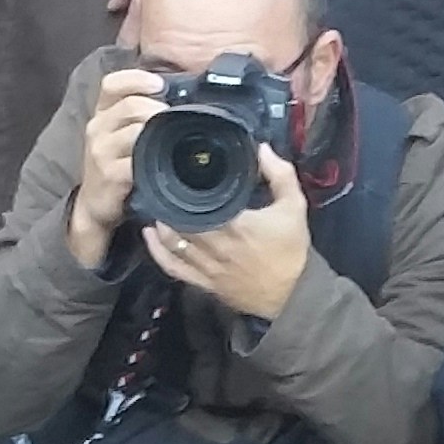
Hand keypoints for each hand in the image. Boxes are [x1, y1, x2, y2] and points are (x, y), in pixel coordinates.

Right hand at [63, 60, 162, 263]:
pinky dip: (154, 156)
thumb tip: (175, 97)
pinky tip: (164, 158)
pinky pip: (136, 159)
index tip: (160, 83)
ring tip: (174, 136)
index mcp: (101, 113)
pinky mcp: (110, 174)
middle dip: (158, 108)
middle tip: (176, 116)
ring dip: (159, 130)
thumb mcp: (117, 134)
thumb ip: (137, 113)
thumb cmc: (113, 165)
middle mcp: (97, 128)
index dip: (137, 79)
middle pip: (131, 105)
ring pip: (136, 130)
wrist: (95, 204)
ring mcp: (101, 152)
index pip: (112, 83)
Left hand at [140, 139, 314, 319]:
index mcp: (236, 225)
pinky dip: (157, 251)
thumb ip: (280, 174)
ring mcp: (207, 267)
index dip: (183, 188)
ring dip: (160, 225)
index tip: (177, 172)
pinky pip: (173, 267)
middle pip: (179, 222)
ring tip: (155, 206)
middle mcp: (217, 246)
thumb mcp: (294, 206)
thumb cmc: (292, 250)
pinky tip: (149, 236)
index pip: (199, 204)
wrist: (293, 294)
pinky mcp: (204, 283)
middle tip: (161, 186)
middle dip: (167, 205)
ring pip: (172, 243)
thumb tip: (262, 148)